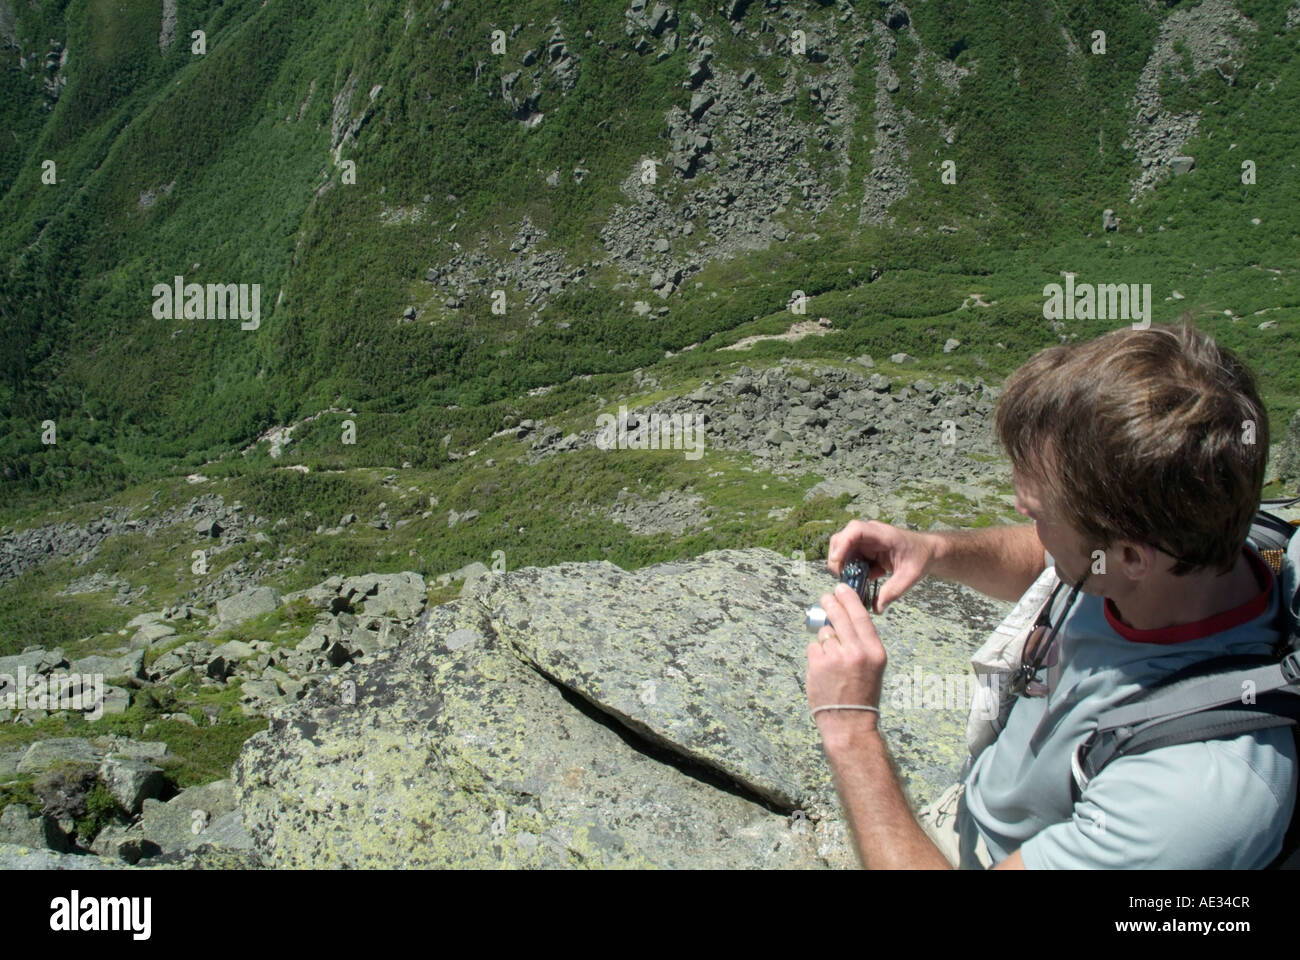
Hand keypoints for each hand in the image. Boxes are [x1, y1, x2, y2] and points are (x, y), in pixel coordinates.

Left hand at [806, 582, 887, 745]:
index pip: (861, 616)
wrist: (849, 722)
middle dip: (830, 603)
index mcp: (874, 651)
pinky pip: (813, 648)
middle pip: (839, 616)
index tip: (841, 588)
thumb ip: (862, 643)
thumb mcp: (873, 666)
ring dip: (824, 640)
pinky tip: (822, 669)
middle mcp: (856, 652)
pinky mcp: (818, 665)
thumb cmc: (862, 693)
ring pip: (824, 634)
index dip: (849, 599)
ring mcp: (836, 658)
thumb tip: (843, 618)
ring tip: (831, 658)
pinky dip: (815, 654)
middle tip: (825, 597)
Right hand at [826, 519, 934, 613]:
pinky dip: (852, 571)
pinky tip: (866, 579)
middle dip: (837, 559)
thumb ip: (893, 591)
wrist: (927, 552)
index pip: (856, 530)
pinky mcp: (864, 550)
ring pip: (841, 550)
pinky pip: (849, 559)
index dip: (843, 544)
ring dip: (843, 567)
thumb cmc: (920, 558)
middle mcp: (870, 534)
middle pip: (841, 540)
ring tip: (854, 582)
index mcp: (883, 535)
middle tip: (844, 578)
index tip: (837, 561)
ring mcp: (865, 541)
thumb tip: (876, 609)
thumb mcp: (910, 577)